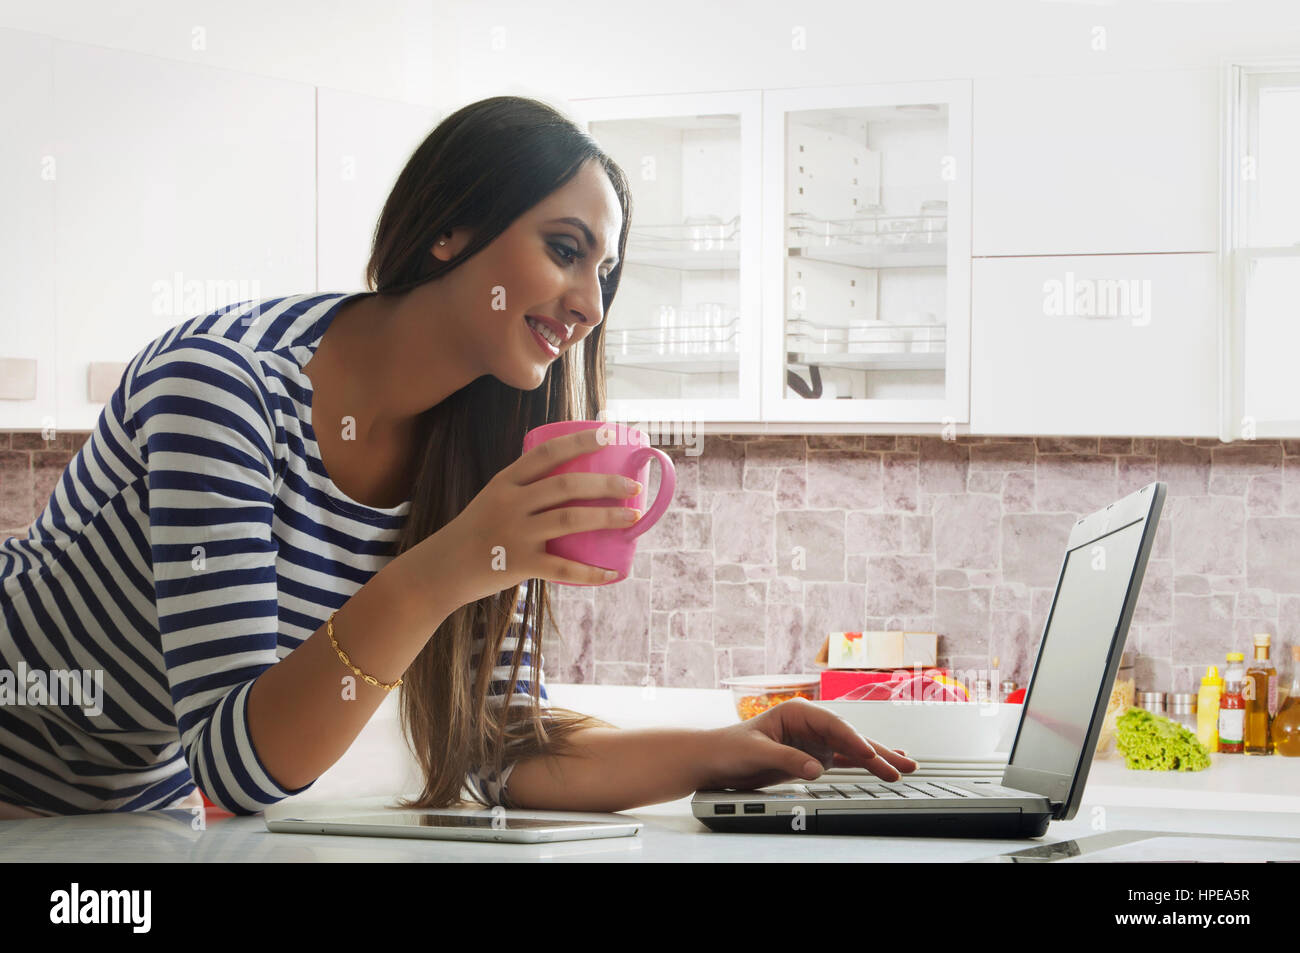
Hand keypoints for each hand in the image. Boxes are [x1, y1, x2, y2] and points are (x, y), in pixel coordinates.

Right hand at [416, 426, 642, 605]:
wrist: (441, 569)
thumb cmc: (476, 532)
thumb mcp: (494, 499)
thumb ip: (527, 489)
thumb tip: (575, 482)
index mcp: (506, 481)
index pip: (547, 452)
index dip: (580, 441)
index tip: (609, 434)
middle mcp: (510, 503)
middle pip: (566, 485)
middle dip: (606, 483)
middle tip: (633, 486)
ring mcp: (514, 533)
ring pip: (570, 520)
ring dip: (608, 517)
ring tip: (634, 517)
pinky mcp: (518, 564)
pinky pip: (563, 568)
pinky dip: (591, 572)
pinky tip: (614, 572)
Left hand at [693, 697, 918, 790]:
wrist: (714, 760)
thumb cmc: (729, 747)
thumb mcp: (756, 752)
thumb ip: (787, 759)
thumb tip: (816, 768)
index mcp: (797, 712)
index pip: (834, 725)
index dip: (853, 740)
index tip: (868, 755)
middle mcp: (810, 724)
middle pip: (850, 736)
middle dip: (878, 750)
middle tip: (904, 765)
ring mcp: (814, 742)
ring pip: (853, 750)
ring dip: (878, 759)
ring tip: (905, 768)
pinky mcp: (813, 758)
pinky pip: (845, 761)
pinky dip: (864, 765)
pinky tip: (882, 765)